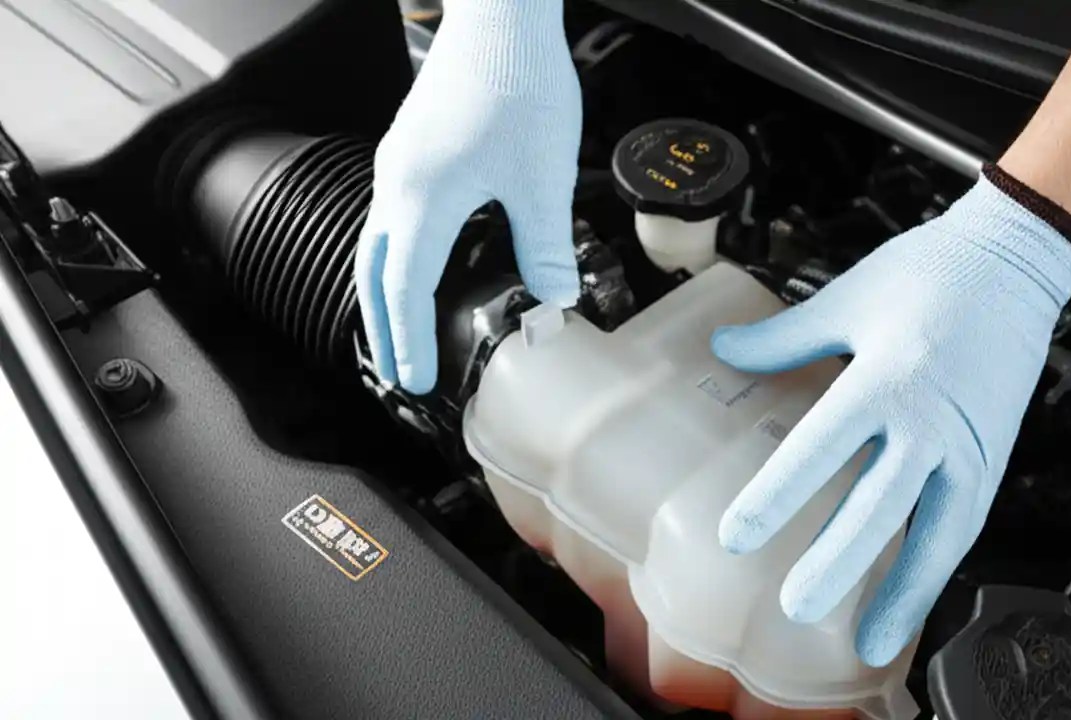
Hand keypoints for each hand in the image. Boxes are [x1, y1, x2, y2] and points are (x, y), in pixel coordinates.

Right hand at [356, 2, 581, 393]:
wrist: (501, 15)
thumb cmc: (518, 83)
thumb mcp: (541, 175)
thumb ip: (545, 243)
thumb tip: (556, 300)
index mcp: (422, 199)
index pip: (405, 288)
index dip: (409, 339)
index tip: (414, 380)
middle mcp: (398, 183)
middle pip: (374, 272)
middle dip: (383, 327)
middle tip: (396, 369)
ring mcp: (400, 161)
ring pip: (378, 243)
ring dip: (386, 292)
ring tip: (403, 329)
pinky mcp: (413, 146)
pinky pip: (392, 216)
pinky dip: (397, 257)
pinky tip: (424, 263)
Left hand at [713, 167, 1070, 666]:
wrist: (1017, 259)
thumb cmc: (933, 272)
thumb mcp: (847, 297)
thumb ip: (783, 337)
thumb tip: (724, 349)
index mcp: (888, 376)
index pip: (822, 448)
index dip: (779, 495)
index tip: (738, 535)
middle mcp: (931, 419)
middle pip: (883, 504)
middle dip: (840, 563)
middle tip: (797, 606)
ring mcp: (969, 444)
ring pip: (939, 531)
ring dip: (906, 590)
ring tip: (872, 641)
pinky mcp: (993, 456)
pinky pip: (965, 523)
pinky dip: (938, 566)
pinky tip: (912, 598)